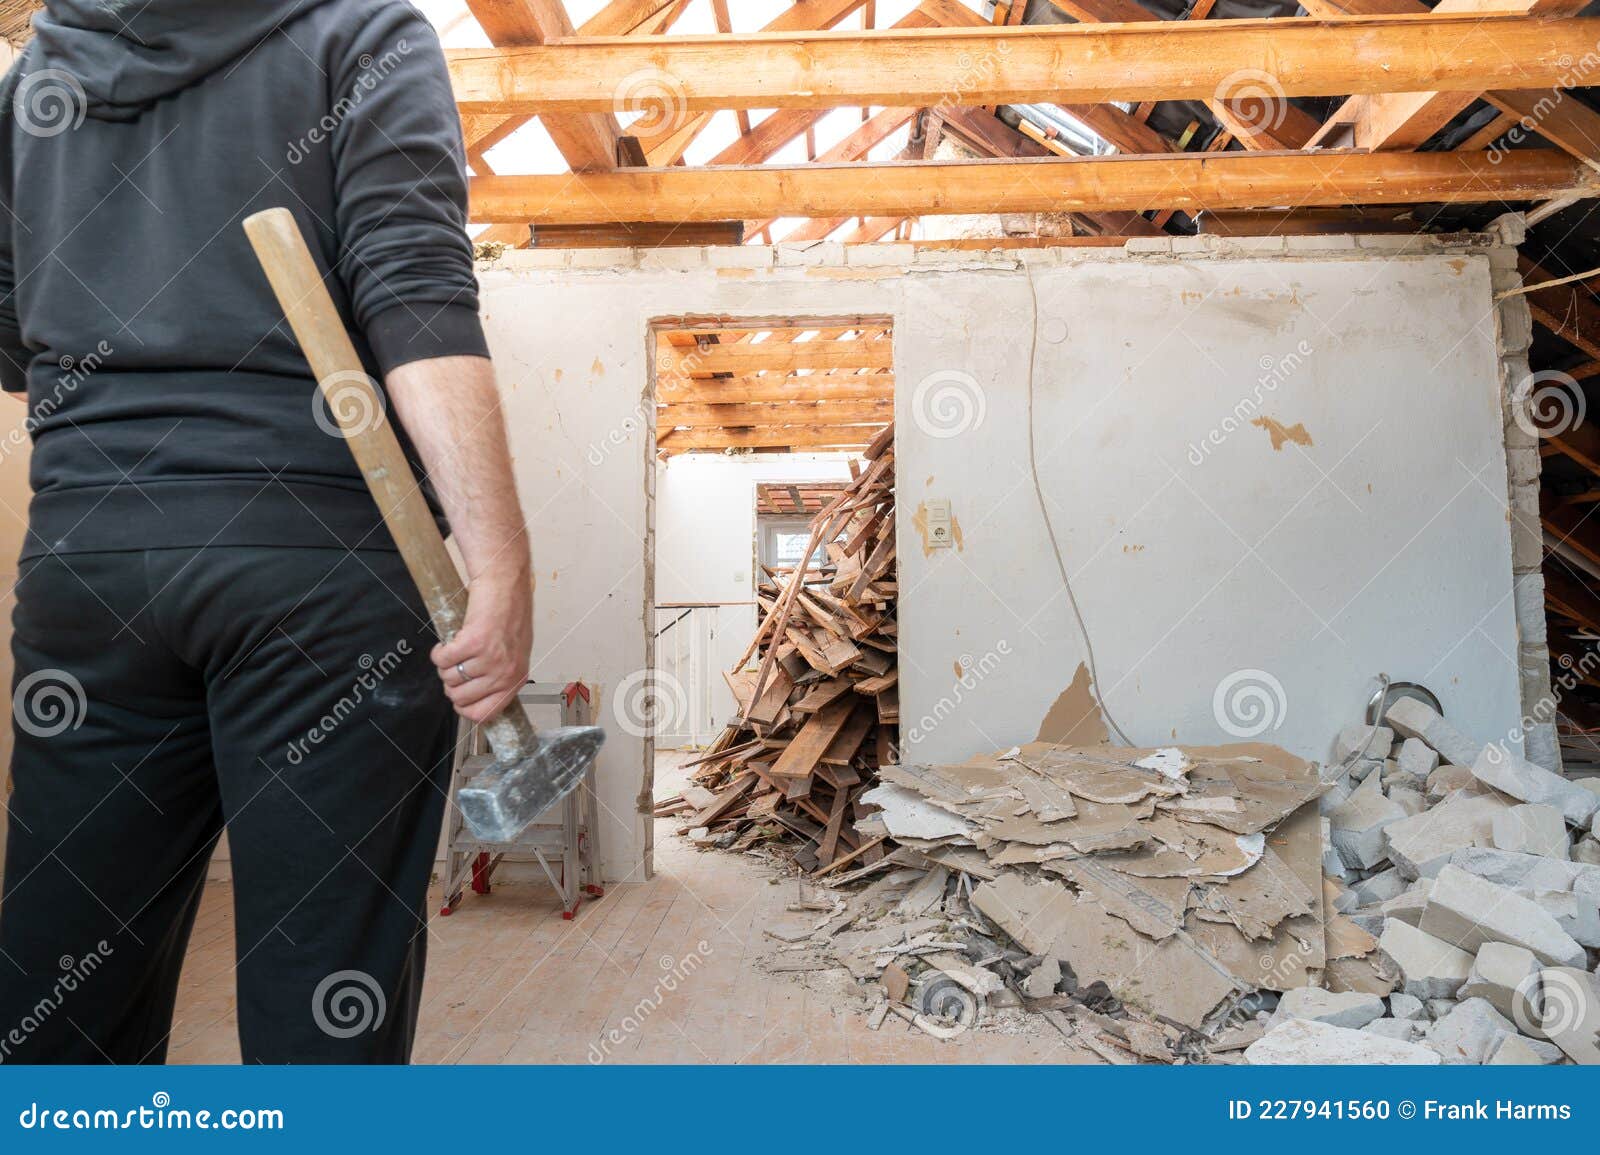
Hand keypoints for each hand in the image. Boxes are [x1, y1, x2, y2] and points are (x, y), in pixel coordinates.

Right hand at [431, 571, 532, 723]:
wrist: (506, 585)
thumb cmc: (510, 615)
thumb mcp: (514, 654)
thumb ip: (500, 678)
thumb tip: (477, 699)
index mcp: (515, 679)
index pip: (485, 714)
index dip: (465, 709)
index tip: (460, 699)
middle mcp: (504, 672)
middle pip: (459, 698)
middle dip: (451, 683)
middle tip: (457, 666)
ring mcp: (489, 658)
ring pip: (448, 678)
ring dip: (445, 664)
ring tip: (457, 649)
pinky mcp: (472, 642)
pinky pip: (442, 660)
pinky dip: (439, 651)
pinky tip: (449, 641)